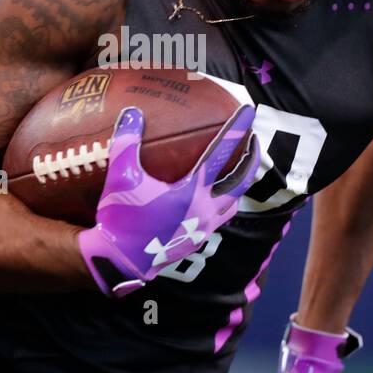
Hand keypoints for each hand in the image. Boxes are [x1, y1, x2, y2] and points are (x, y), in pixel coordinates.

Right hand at [77, 103, 259, 297]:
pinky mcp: (195, 241)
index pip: (221, 154)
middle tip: (252, 141)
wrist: (120, 261)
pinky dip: (224, 203)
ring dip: (240, 184)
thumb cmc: (121, 217)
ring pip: (233, 203)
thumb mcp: (121, 176)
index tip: (248, 112)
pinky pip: (220, 218)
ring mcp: (203, 228)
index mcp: (191, 191)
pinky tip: (212, 198)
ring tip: (239, 170)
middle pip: (240, 182)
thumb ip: (127, 142)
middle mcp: (205, 210)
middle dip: (251, 159)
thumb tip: (132, 113)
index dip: (236, 130)